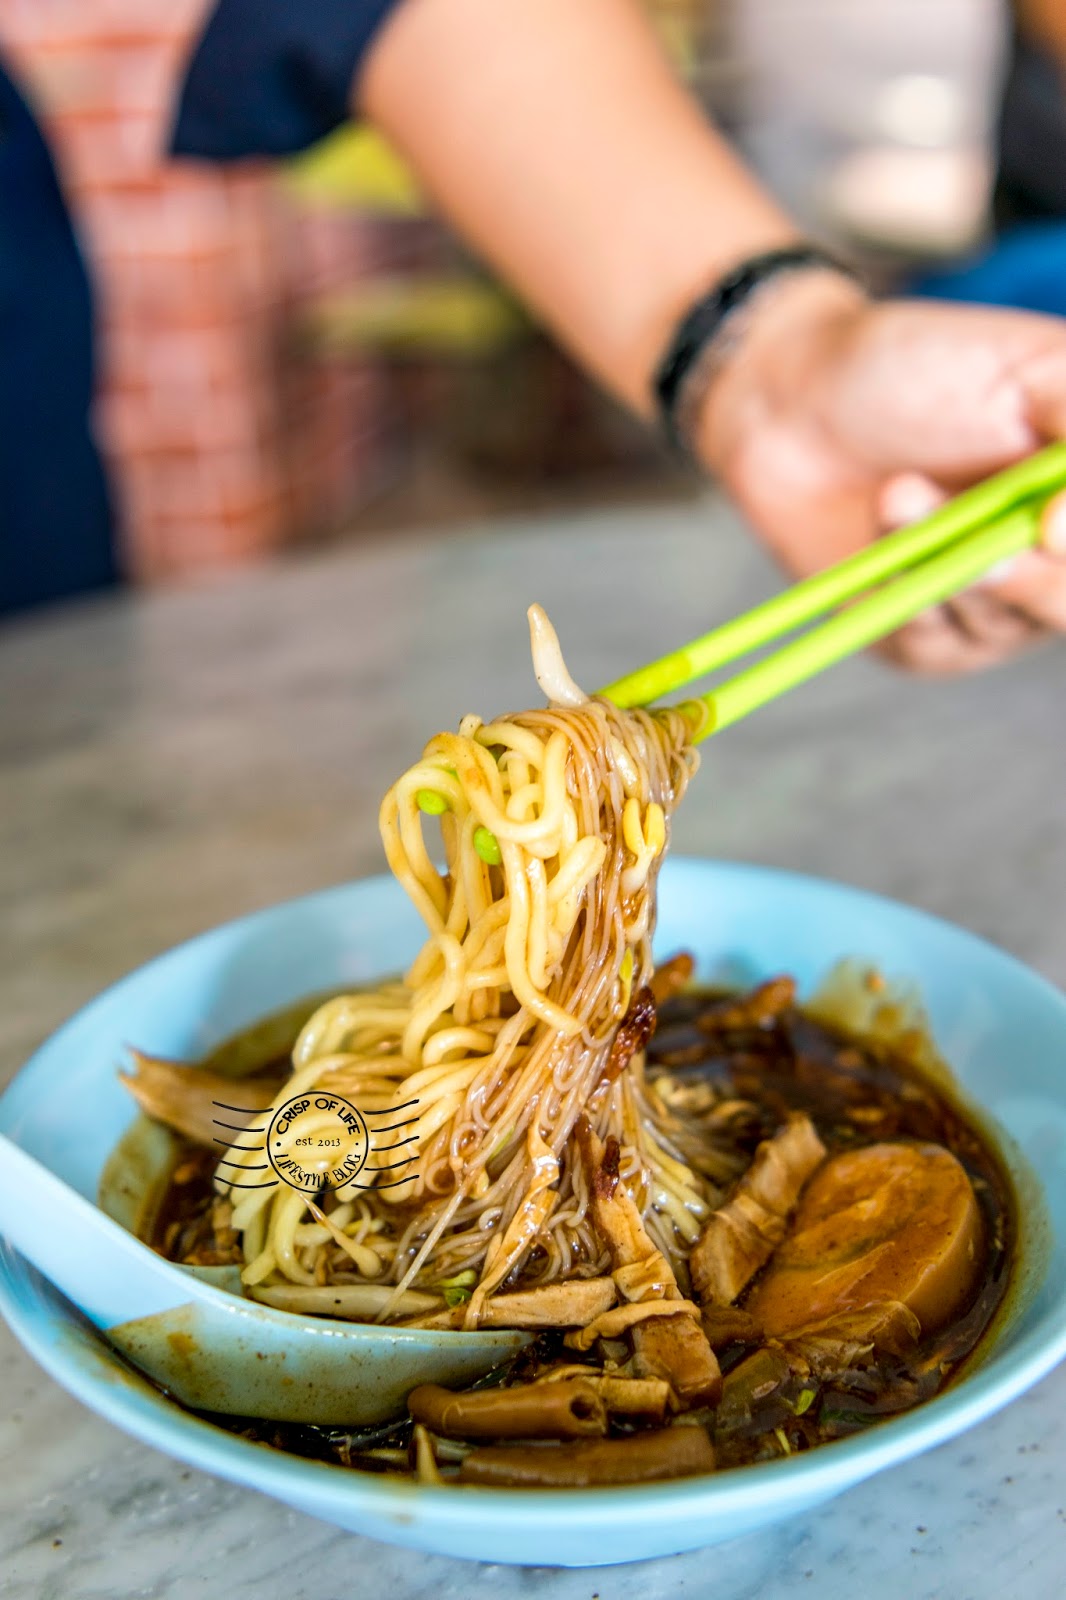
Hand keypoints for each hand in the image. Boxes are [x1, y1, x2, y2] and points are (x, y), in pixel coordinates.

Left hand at [695, 272, 1065, 671]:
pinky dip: (902, 593)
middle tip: (989, 523)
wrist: (794, 400)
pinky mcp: (926, 639)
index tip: (1050, 523)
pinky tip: (877, 540)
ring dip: (945, 560)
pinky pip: (933, 643)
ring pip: (1002, 622)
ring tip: (896, 492)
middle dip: (1027, 573)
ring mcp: (995, 605)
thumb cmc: (913, 367)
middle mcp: (1055, 558)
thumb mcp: (1028, 366)